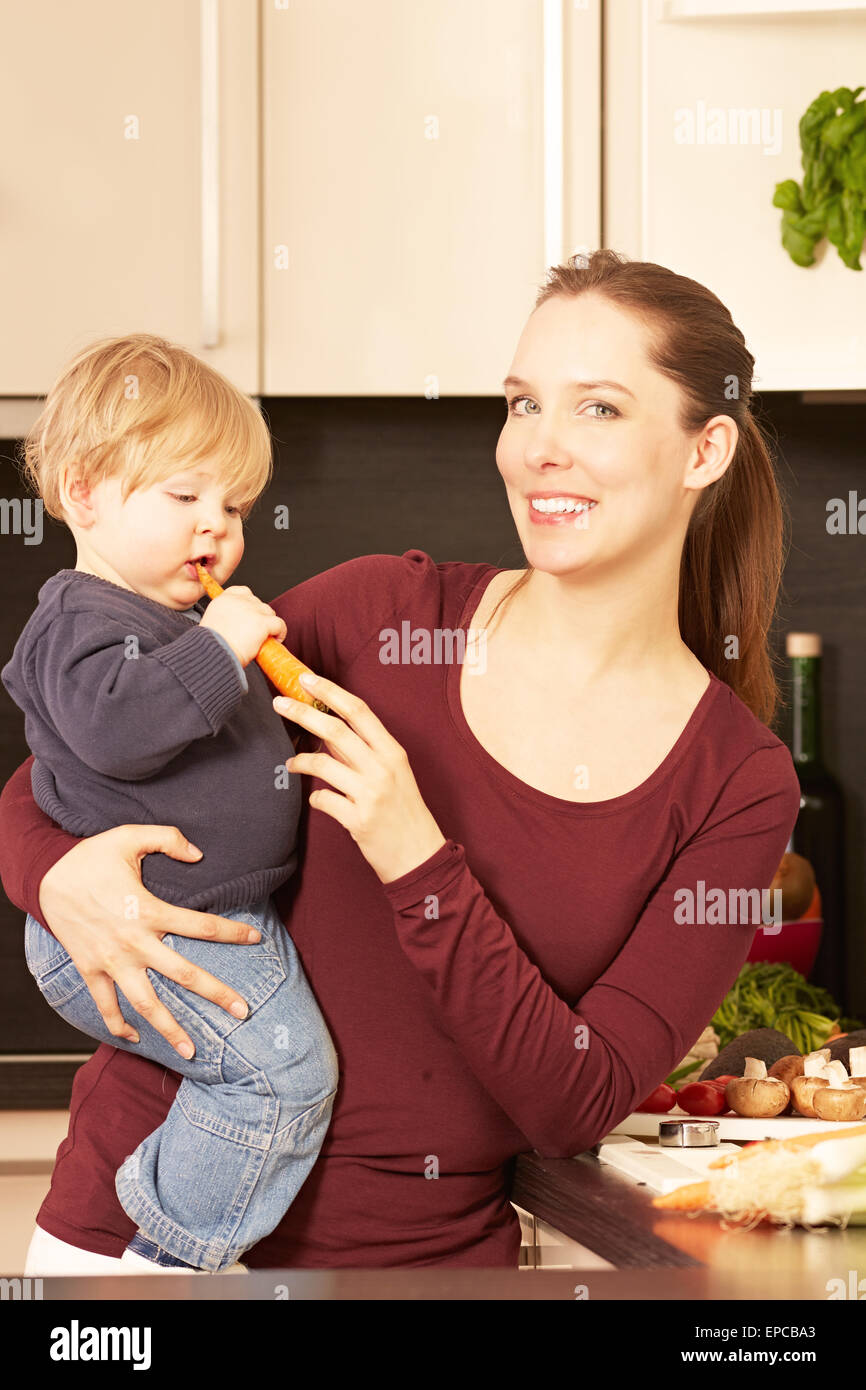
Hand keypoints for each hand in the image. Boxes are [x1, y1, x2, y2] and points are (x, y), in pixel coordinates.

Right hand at [37, 824, 261, 1056]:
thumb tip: (199, 854)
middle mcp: (134, 942)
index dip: (232, 933)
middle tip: (244, 1012)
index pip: (201, 927)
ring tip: (192, 1052)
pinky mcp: (90, 970)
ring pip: (146, 1003)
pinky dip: (118, 1025)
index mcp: (149, 911)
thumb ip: (169, 840)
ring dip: (170, 1029)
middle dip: (217, 994)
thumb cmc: (90, 856)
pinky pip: (105, 1006)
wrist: (44, 877)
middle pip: (184, 975)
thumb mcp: (129, 836)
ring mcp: (111, 961)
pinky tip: (135, 1038)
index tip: (256, 938)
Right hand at [199, 585, 286, 665]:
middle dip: (259, 616)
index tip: (251, 616)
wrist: (214, 655)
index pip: (243, 592)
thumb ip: (225, 618)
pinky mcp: (263, 622)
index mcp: (224, 600)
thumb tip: (237, 623)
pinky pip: (280, 624)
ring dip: (269, 624)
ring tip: (265, 637)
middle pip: (258, 603)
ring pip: (269, 612)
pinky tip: (276, 640)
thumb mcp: (213, 624)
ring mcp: (252, 610)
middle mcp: (238, 601)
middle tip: (256, 632)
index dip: (250, 604)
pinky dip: (280, 632)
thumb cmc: (211, 647)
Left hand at [274, 673, 446, 884]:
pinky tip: (316, 799)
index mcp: (393, 752)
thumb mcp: (393, 775)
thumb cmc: (404, 812)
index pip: (359, 711)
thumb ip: (363, 753)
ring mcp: (371, 794)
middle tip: (279, 703)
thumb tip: (328, 732)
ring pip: (323, 763)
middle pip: (335, 730)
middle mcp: (383, 768)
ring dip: (300, 760)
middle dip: (303, 712)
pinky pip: (323, 799)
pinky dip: (315, 797)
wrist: (420, 857)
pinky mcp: (358, 820)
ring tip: (291, 762)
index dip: (330, 691)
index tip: (307, 679)